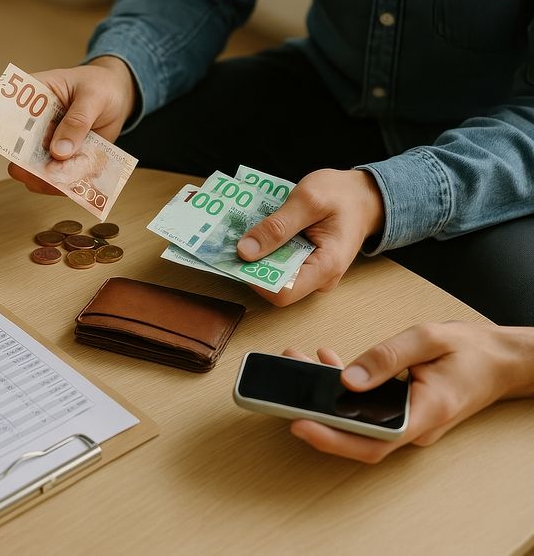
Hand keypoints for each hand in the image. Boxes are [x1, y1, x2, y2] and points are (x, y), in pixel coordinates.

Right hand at [8, 56, 136, 194]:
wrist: (117, 98)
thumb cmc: (100, 86)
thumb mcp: (93, 96)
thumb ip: (77, 121)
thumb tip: (59, 152)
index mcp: (31, 97)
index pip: (8, 116)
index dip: (7, 134)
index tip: (19, 151)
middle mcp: (32, 125)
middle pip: (17, 153)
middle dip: (29, 169)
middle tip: (48, 175)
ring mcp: (45, 146)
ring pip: (35, 173)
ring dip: (51, 181)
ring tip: (71, 182)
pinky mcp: (61, 161)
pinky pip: (58, 179)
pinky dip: (68, 185)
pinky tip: (82, 183)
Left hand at [236, 169, 383, 305]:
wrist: (363, 195)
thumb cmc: (342, 195)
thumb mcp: (309, 200)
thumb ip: (278, 226)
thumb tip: (245, 251)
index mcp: (326, 266)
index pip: (282, 292)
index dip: (256, 278)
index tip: (238, 253)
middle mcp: (318, 278)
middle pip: (274, 284)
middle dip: (252, 264)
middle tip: (233, 237)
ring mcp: (311, 273)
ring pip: (273, 273)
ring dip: (256, 255)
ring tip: (243, 230)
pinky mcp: (303, 264)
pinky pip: (278, 263)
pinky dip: (265, 249)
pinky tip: (256, 231)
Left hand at [283, 321, 533, 462]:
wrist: (501, 360)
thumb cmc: (470, 350)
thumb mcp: (428, 338)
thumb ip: (387, 357)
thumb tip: (346, 378)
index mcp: (424, 414)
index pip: (372, 441)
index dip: (331, 439)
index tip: (298, 424)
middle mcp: (412, 427)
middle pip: (355, 436)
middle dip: (314, 416)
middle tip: (279, 393)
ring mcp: (406, 423)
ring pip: (356, 421)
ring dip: (323, 398)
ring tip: (294, 365)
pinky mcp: (399, 412)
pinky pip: (364, 408)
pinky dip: (341, 388)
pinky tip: (326, 362)